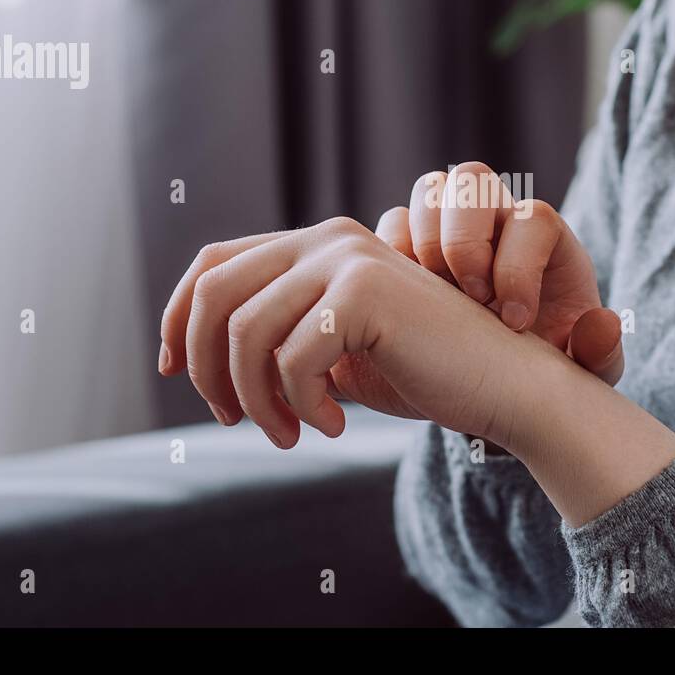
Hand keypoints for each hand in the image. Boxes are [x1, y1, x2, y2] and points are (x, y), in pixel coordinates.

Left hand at [158, 216, 579, 448]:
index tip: (172, 370)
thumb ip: (280, 333)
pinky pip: (293, 360)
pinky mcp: (365, 294)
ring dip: (256, 400)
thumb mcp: (335, 348)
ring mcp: (347, 259)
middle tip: (233, 421)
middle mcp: (327, 238)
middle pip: (214, 296)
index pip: (214, 263)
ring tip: (289, 436)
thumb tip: (193, 355)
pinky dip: (301, 407)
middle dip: (206, 368)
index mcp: (317, 243)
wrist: (502, 382)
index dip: (178, 316)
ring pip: (244, 333)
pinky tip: (334, 426)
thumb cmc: (422, 370)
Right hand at [377, 161, 622, 379]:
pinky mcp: (410, 246)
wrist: (496, 379)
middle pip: (473, 178)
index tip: (515, 322)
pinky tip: (404, 307)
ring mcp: (449, 227)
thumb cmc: (545, 365)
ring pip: (428, 192)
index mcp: (546, 241)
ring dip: (423, 242)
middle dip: (464, 238)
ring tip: (430, 301)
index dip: (520, 266)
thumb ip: (600, 354)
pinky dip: (391, 259)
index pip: (534, 219)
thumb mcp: (579, 373)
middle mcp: (496, 219)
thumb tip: (601, 325)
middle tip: (468, 299)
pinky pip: (391, 225)